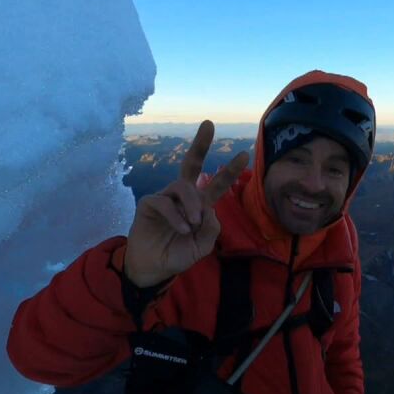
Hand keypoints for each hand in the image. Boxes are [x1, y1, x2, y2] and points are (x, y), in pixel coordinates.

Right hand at [124, 120, 248, 287]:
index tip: (244, 154)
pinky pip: (165, 202)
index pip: (216, 184)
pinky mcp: (149, 203)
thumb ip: (211, 229)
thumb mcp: (202, 246)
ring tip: (193, 222)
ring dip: (191, 204)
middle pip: (191, 164)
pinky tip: (182, 228)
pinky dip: (176, 216)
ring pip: (182, 187)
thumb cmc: (178, 254)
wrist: (154, 269)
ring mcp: (165, 198)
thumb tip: (209, 209)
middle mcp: (183, 196)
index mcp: (199, 204)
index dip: (230, 171)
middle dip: (200, 144)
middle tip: (209, 124)